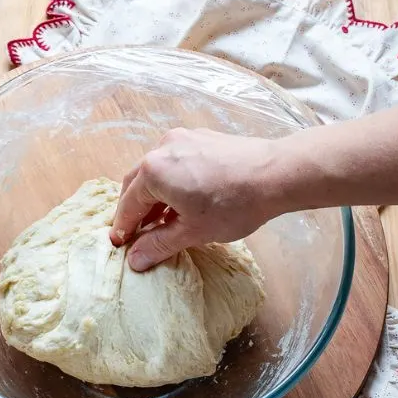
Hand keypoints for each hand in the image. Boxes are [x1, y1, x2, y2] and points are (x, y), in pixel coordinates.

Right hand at [110, 128, 286, 270]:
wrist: (276, 174)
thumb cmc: (234, 205)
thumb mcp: (193, 232)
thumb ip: (159, 244)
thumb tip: (135, 259)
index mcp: (154, 171)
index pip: (129, 204)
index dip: (124, 227)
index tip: (120, 244)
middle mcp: (163, 148)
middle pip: (138, 182)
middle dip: (135, 209)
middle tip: (137, 233)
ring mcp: (184, 139)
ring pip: (158, 170)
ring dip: (155, 195)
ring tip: (162, 221)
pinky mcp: (202, 138)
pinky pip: (177, 161)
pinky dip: (173, 181)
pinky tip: (184, 200)